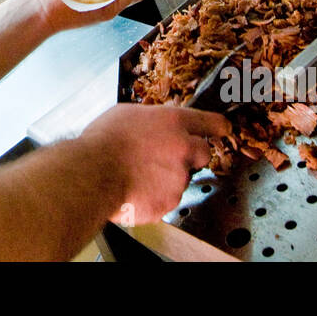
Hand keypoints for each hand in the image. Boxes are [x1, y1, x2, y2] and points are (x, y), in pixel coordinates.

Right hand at [79, 103, 230, 225]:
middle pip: (204, 153)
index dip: (218, 126)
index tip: (223, 129)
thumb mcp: (128, 114)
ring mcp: (178, 178)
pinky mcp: (169, 202)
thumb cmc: (104, 140)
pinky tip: (136, 188)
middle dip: (191, 155)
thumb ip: (152, 119)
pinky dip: (154, 196)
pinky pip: (166, 198)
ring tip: (139, 174)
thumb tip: (156, 124)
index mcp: (174, 122)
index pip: (211, 122)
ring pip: (181, 178)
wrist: (94, 173)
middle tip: (168, 157)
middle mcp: (183, 149)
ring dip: (167, 177)